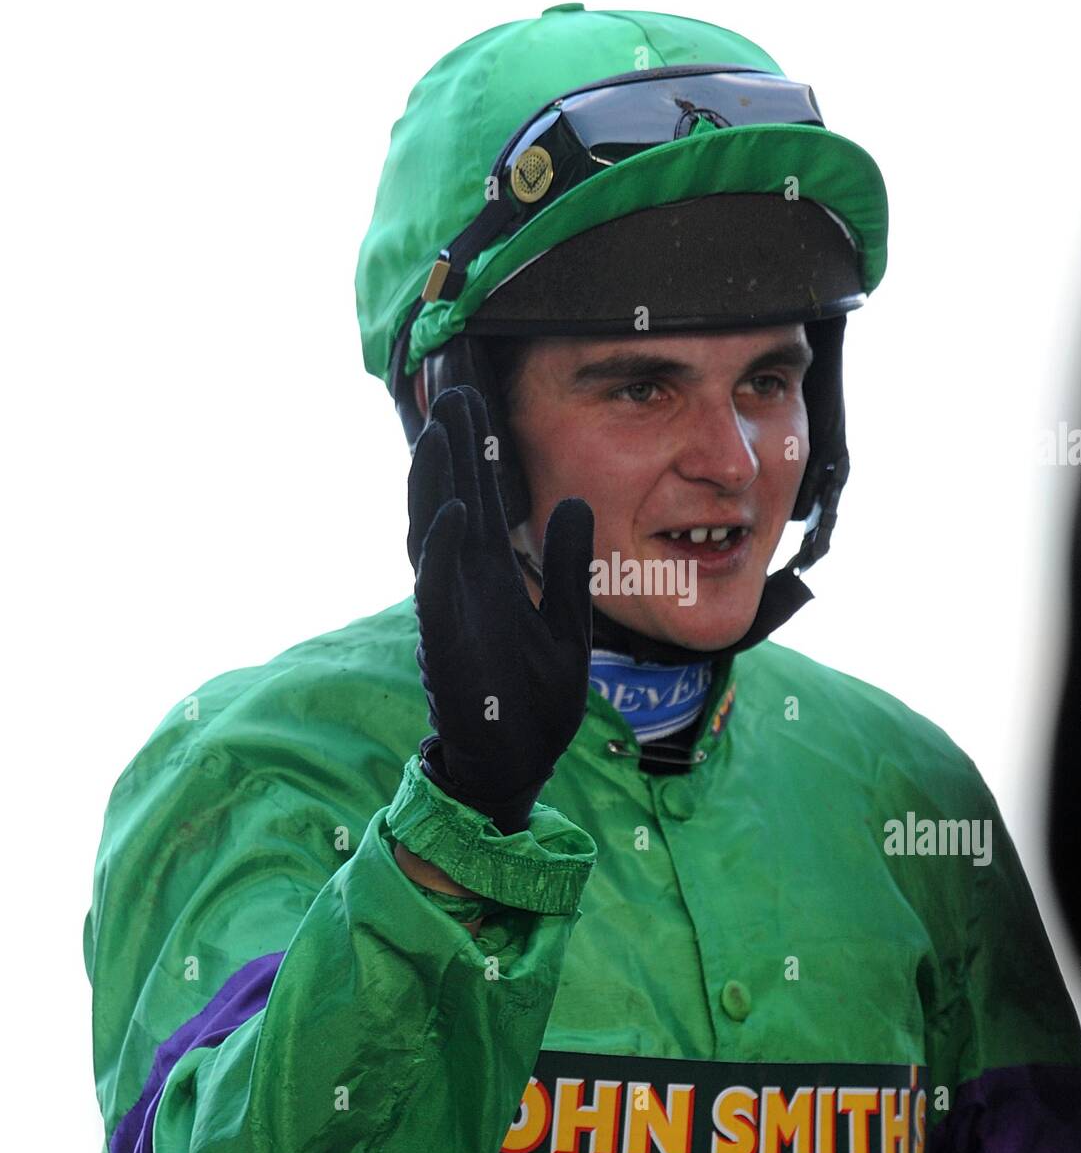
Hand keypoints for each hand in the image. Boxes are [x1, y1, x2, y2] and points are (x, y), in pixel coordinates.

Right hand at [407, 385, 593, 833]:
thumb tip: (574, 503)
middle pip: (450, 501)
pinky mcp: (447, 644)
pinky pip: (440, 590)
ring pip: (434, 534)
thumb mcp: (567, 622)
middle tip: (450, 388)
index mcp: (490, 576)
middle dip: (450, 448)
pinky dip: (444, 550)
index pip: (480, 500)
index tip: (472, 397)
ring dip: (436, 483)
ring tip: (440, 430)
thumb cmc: (535, 700)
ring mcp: (451, 611)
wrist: (518, 764)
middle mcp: (463, 584)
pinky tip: (454, 511)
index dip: (475, 451)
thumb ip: (566, 566)